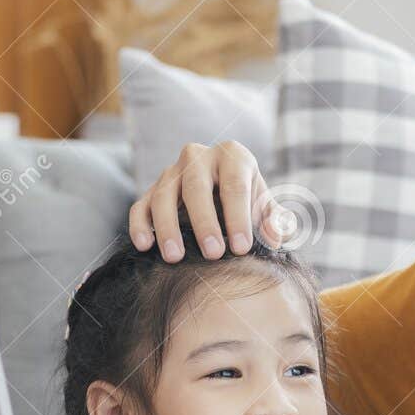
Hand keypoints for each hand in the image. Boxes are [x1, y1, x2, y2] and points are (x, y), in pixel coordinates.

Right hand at [129, 142, 287, 260]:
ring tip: (175, 257)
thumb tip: (275, 236)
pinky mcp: (151, 189)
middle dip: (205, 222)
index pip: (235, 185)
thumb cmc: (246, 202)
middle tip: (213, 254)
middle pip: (197, 188)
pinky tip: (144, 246)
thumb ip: (274, 221)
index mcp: (233, 156)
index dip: (239, 217)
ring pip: (163, 195)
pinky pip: (141, 205)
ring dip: (168, 227)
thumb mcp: (265, 207)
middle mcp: (199, 157)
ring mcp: (172, 172)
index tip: (242, 249)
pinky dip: (139, 225)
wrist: (220, 194)